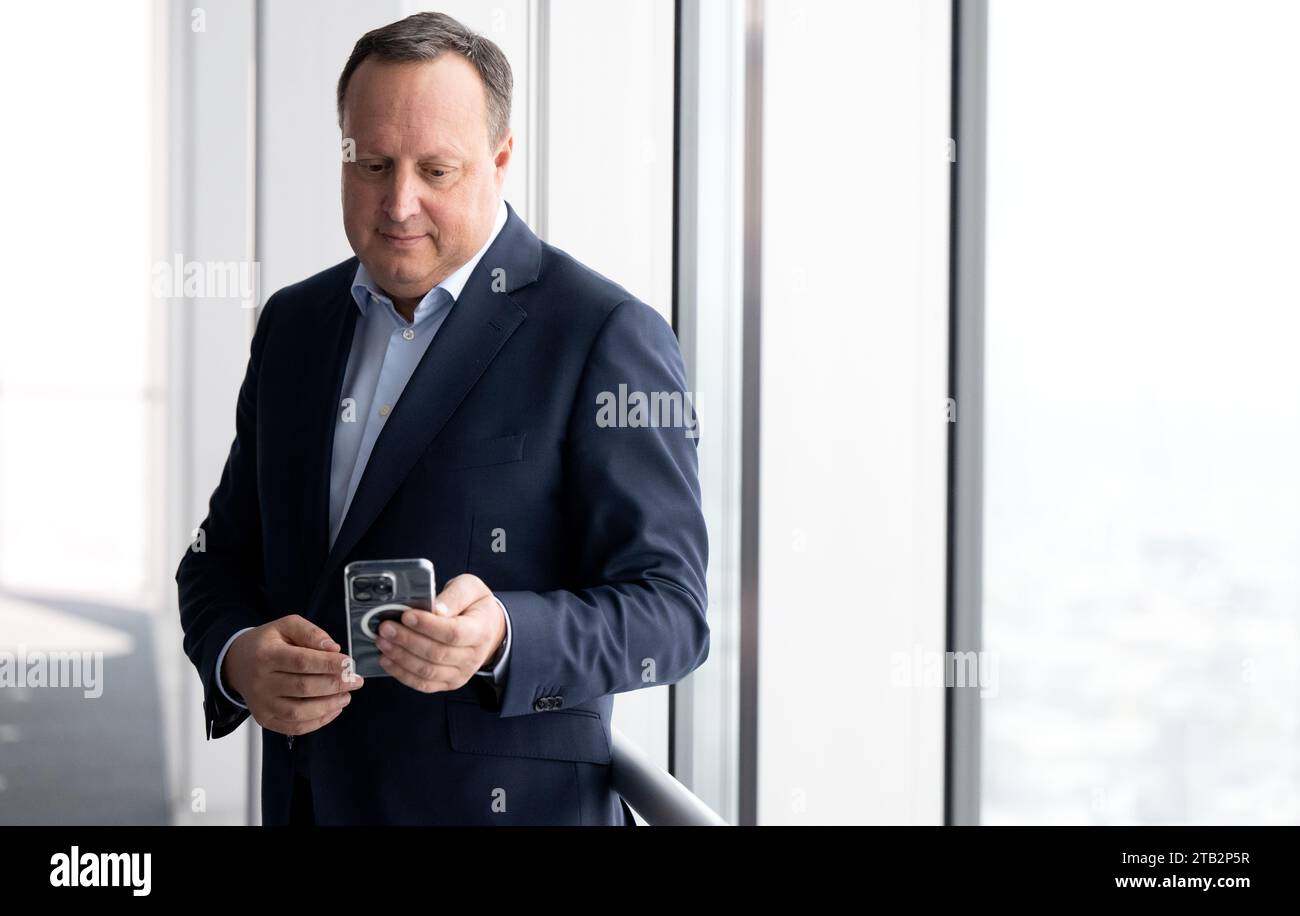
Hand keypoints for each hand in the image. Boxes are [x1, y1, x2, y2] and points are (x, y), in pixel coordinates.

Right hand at [223, 614, 363, 735]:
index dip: (328, 664)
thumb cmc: (267, 643)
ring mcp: (262, 704)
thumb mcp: (286, 626)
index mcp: (266, 655)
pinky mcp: (265, 719)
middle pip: (303, 688)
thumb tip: (333, 649)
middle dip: (335, 685)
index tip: (349, 663)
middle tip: (355, 681)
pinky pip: (294, 727)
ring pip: (299, 712)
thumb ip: (311, 633)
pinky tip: (333, 709)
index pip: (302, 662)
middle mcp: (261, 682)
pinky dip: (318, 722)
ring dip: (329, 706)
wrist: (237, 664)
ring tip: (346, 696)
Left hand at [374, 573, 505, 693]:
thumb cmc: (475, 606)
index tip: (406, 615)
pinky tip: (388, 660)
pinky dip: (402, 674)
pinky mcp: (448, 683)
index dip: (427, 626)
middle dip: (406, 640)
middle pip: (436, 654)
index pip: (453, 633)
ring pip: (427, 671)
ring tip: (382, 642)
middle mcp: (473, 657)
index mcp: (481, 631)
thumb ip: (454, 596)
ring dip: (400, 657)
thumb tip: (435, 609)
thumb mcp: (470, 589)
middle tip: (385, 627)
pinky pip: (423, 684)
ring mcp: (461, 673)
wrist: (488, 629)